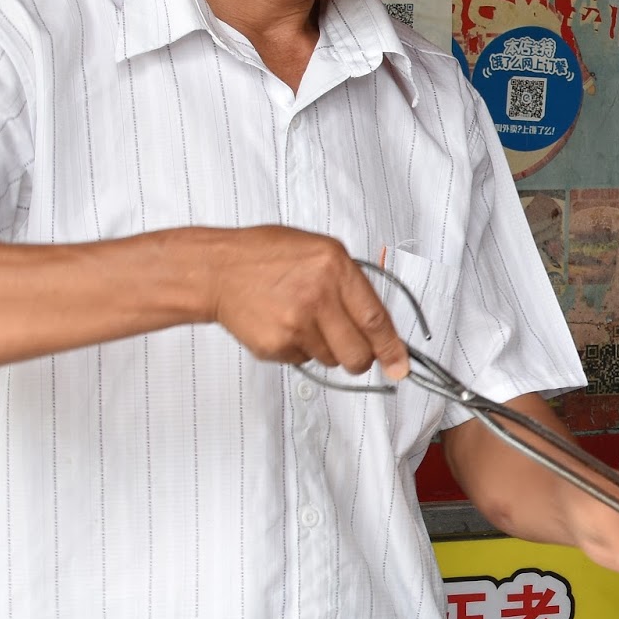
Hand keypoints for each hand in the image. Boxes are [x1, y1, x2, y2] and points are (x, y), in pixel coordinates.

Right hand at [200, 226, 408, 380]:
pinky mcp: (276, 345)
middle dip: (360, 358)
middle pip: (357, 353)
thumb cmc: (267, 256)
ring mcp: (295, 324)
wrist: (217, 270)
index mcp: (334, 267)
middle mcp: (317, 296)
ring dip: (325, 348)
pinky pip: (303, 360)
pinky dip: (298, 348)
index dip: (391, 349)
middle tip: (351, 348)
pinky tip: (282, 324)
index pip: (375, 320)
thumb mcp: (319, 252)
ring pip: (331, 360)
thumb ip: (352, 285)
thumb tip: (380, 328)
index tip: (401, 367)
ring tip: (302, 319)